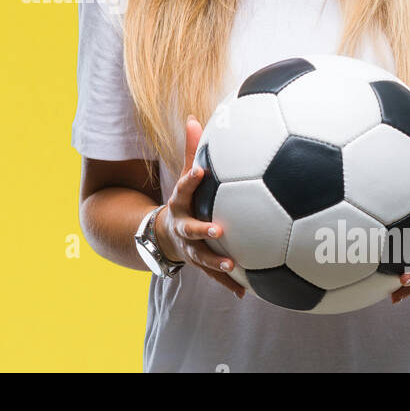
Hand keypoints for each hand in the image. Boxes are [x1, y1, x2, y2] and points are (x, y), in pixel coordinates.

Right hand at [154, 114, 245, 298]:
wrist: (165, 235)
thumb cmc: (186, 199)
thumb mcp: (185, 175)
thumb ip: (191, 150)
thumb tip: (193, 118)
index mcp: (181, 203)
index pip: (184, 189)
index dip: (191, 181)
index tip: (201, 172)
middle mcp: (183, 226)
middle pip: (190, 229)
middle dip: (202, 229)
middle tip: (219, 229)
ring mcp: (190, 248)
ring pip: (202, 257)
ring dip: (216, 262)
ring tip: (233, 265)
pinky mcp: (200, 264)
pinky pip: (215, 276)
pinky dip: (228, 284)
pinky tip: (244, 292)